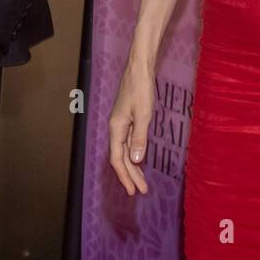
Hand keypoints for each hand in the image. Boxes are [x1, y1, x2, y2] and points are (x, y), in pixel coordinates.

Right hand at [108, 50, 154, 195]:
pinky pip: (128, 143)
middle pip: (120, 158)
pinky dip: (134, 155)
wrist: (139, 69)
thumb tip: (136, 161)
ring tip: (141, 182)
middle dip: (130, 175)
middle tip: (141, 191)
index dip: (125, 176)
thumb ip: (140, 138)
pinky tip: (140, 161)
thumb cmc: (141, 90)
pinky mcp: (127, 120)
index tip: (134, 190)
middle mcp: (116, 129)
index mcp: (116, 129)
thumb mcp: (144, 115)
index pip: (117, 159)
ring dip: (133, 167)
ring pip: (124, 151)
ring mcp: (121, 124)